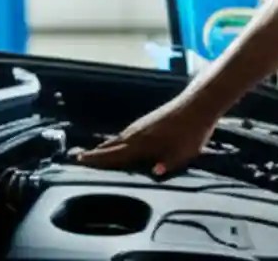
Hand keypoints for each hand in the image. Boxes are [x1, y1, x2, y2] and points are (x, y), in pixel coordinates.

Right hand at [72, 97, 217, 174]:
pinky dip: (117, 139)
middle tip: (79, 157)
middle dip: (96, 152)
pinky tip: (119, 141)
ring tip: (95, 152)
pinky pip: (126, 133)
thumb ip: (168, 164)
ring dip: (106, 145)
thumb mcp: (184, 153)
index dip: (98, 159)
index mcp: (143, 143)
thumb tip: (154, 173)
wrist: (198, 104)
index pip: (115, 154)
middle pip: (112, 145)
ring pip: (118, 138)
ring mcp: (142, 125)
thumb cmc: (192, 132)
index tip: (80, 160)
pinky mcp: (148, 121)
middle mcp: (137, 133)